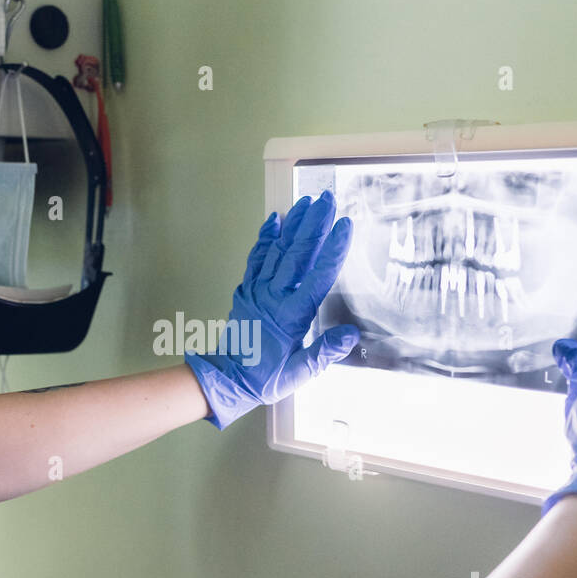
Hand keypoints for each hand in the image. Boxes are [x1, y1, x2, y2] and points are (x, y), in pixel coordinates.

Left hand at [185, 190, 360, 429]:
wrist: (226, 380)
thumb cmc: (265, 378)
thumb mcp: (299, 373)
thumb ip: (324, 352)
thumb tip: (350, 334)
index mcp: (291, 316)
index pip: (318, 277)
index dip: (333, 250)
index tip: (345, 225)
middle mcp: (274, 297)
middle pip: (298, 253)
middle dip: (314, 223)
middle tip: (328, 198)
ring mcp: (258, 290)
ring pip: (278, 250)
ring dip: (293, 224)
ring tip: (307, 201)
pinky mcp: (247, 290)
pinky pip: (256, 258)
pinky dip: (266, 238)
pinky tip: (274, 219)